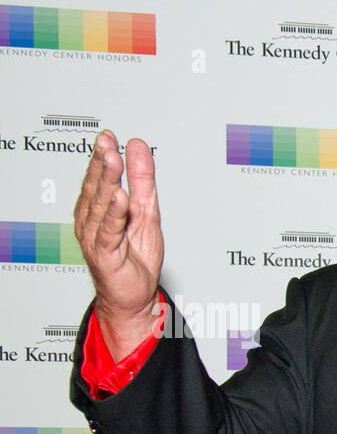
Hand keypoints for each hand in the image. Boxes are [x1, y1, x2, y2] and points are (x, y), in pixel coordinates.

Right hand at [74, 131, 163, 355]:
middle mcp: (92, 221)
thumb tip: (138, 146)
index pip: (100, 177)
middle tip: (107, 142)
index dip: (103, 156)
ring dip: (107, 181)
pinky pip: (110, 230)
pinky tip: (120, 197)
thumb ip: (143, 180)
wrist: (135, 296)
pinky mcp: (106, 254)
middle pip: (97, 187)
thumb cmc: (136, 257)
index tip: (109, 136)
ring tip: (113, 160)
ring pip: (101, 205)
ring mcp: (97, 237)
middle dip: (102, 163)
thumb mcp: (146, 212)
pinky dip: (114, 213)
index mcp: (99, 209)